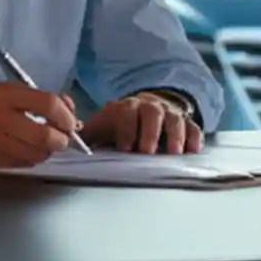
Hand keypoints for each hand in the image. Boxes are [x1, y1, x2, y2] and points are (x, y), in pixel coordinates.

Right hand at [0, 83, 79, 166]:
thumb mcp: (6, 92)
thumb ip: (38, 99)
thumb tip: (69, 109)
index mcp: (7, 95)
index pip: (48, 104)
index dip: (66, 116)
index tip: (71, 121)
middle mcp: (2, 118)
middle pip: (46, 136)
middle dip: (62, 140)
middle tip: (63, 138)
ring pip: (38, 154)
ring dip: (49, 152)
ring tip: (46, 144)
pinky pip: (25, 163)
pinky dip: (33, 159)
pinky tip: (28, 151)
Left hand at [80, 92, 202, 154]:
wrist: (147, 107)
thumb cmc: (121, 123)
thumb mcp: (102, 126)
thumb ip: (86, 134)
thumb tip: (65, 138)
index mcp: (126, 108)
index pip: (126, 113)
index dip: (126, 128)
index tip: (125, 147)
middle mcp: (149, 107)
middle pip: (152, 113)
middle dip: (149, 132)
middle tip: (147, 151)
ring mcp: (169, 114)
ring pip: (174, 119)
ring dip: (174, 135)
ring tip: (173, 152)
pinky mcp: (184, 122)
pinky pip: (193, 126)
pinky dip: (194, 137)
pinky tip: (193, 150)